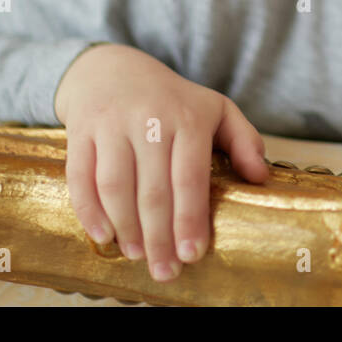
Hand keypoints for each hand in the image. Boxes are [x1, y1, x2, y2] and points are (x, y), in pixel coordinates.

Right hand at [54, 43, 268, 281]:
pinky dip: (89, 210)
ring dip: (126, 227)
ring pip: (115, 186)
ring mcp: (112, 125)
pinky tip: (103, 236)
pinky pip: (81, 176)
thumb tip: (260, 177)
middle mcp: (149, 119)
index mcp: (188, 117)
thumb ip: (244, 141)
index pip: (189, 176)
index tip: (193, 254)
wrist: (113, 70)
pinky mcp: (81, 132)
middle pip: (153, 189)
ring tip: (138, 255)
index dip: (190, 218)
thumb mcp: (217, 109)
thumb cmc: (173, 100)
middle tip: (165, 271)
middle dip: (159, 236)